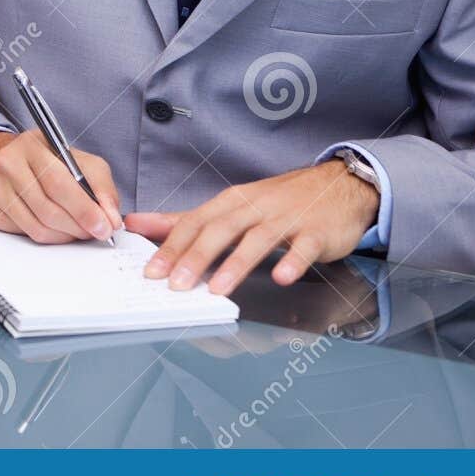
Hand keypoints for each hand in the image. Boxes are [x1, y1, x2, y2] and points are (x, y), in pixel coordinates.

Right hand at [0, 130, 122, 242]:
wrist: (16, 163)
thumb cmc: (53, 163)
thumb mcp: (83, 163)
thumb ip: (102, 188)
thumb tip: (111, 218)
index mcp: (31, 144)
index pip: (58, 182)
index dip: (83, 209)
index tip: (104, 226)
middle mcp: (7, 163)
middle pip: (47, 208)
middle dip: (78, 226)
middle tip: (95, 232)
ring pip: (36, 227)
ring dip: (65, 235)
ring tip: (78, 230)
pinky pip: (25, 234)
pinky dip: (48, 237)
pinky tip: (58, 228)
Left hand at [124, 160, 378, 295]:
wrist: (337, 186)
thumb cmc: (277, 201)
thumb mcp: (228, 205)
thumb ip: (184, 219)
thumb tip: (137, 223)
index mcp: (230, 203)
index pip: (194, 223)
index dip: (171, 247)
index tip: (151, 271)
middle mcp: (254, 208)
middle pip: (220, 230)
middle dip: (196, 257)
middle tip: (176, 284)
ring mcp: (286, 219)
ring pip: (258, 240)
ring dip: (237, 264)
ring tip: (218, 289)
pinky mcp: (316, 232)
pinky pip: (303, 248)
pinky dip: (292, 261)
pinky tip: (282, 277)